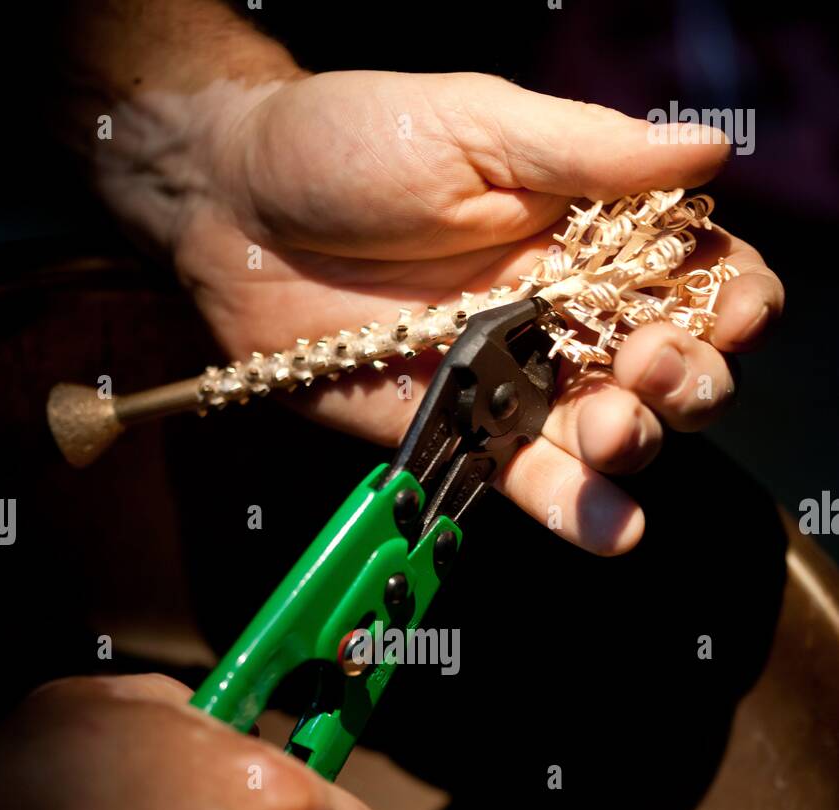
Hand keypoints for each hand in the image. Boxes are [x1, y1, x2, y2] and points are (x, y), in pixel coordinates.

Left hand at [166, 70, 782, 553]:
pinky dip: (578, 511)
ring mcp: (518, 385)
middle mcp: (569, 316)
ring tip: (612, 436)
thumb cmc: (350, 144)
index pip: (698, 276)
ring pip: (613, 438)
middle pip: (673, 370)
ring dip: (636, 449)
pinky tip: (612, 525)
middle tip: (649, 368)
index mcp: (590, 234)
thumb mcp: (474, 124)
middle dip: (687, 380)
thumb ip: (587, 151)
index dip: (732, 301)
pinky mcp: (462, 437)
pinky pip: (531, 484)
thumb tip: (709, 150)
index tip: (730, 311)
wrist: (236, 213)